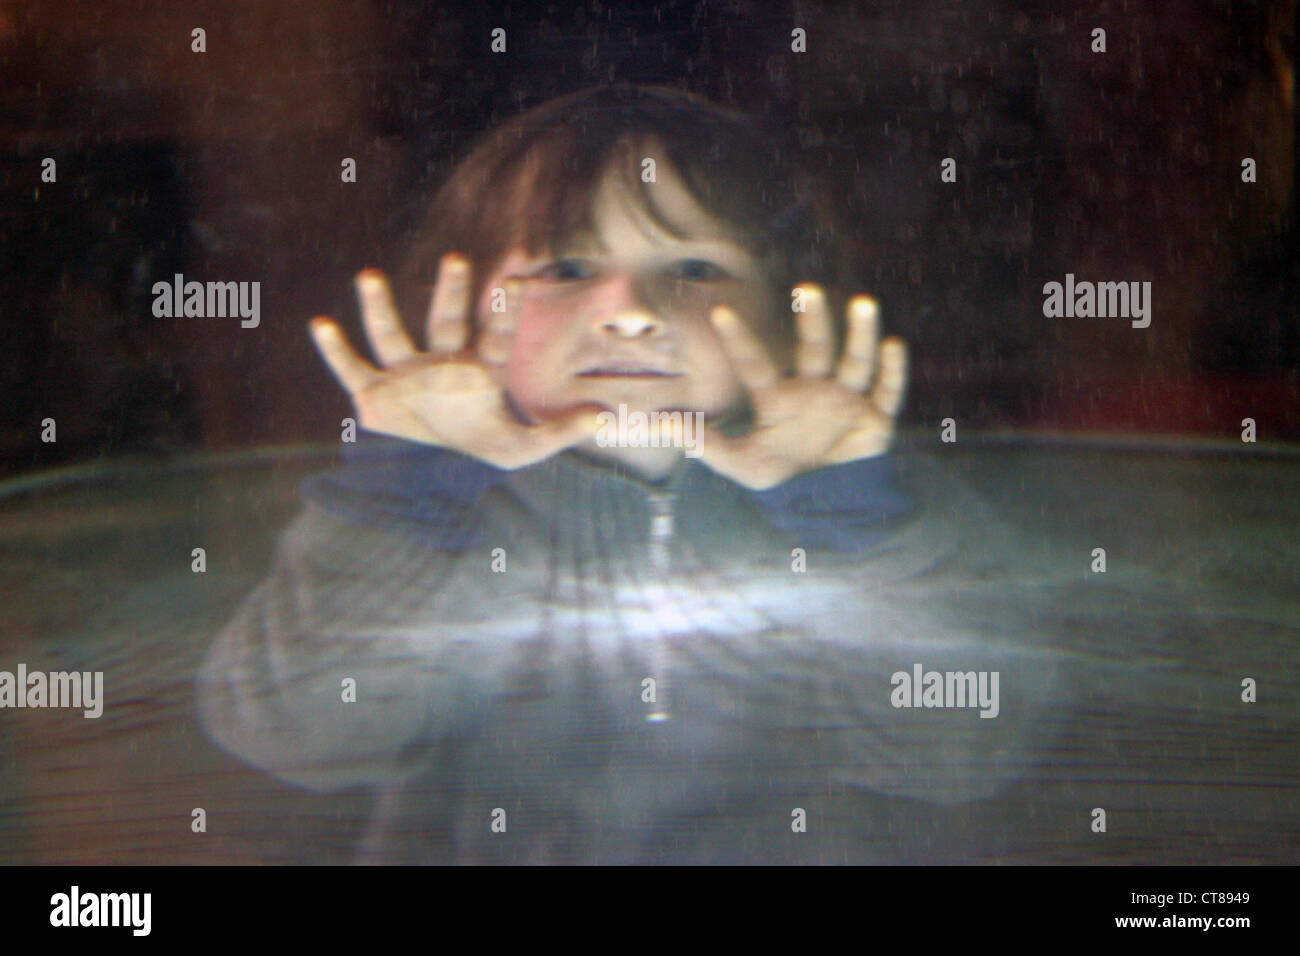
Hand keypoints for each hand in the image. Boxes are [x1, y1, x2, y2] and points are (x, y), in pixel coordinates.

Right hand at [309, 255, 604, 469]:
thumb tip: (605, 418)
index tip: (522, 271)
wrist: (435, 473)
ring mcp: (407, 374)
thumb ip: (561, 432)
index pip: (496, 333)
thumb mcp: (524, 448)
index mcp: (480, 369)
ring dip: (380, 308)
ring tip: (368, 276)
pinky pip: (352, 367)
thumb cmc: (478, 445)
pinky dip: (334, 350)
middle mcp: (443, 362)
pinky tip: (320, 325)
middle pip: (446, 321)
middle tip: (457, 260)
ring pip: (393, 335)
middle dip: (451, 293)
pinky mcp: (375, 392)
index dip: (507, 305)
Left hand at [687, 286, 907, 489]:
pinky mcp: (876, 418)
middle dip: (813, 320)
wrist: (826, 504)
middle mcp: (813, 390)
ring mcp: (846, 401)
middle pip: (814, 349)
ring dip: (860, 333)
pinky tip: (893, 345)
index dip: (738, 341)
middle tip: (806, 290)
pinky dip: (893, 369)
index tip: (719, 313)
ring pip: (855, 361)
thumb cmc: (781, 479)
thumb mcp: (739, 463)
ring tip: (863, 303)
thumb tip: (658, 424)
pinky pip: (887, 390)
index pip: (755, 365)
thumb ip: (703, 442)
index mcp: (778, 399)